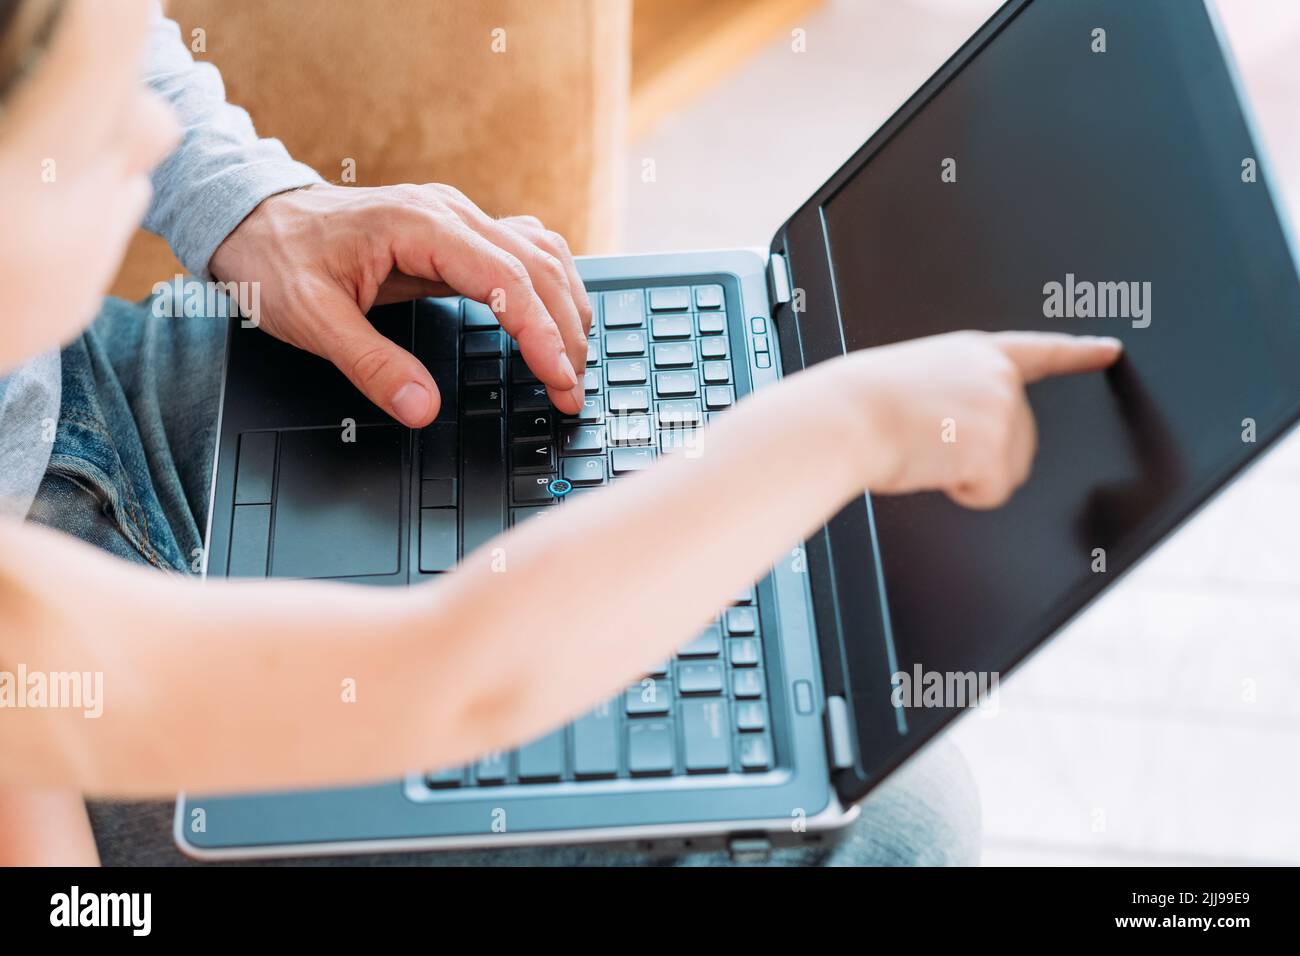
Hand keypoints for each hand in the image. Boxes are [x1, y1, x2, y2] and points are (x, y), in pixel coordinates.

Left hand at [209, 183, 592, 424]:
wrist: (254, 218)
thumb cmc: (278, 259)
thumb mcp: (310, 320)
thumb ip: (370, 365)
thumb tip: (422, 408)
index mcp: (418, 225)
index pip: (506, 277)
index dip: (540, 332)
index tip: (558, 377)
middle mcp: (448, 212)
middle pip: (537, 266)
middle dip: (565, 331)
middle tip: (572, 391)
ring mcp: (456, 218)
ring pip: (541, 254)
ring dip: (566, 307)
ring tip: (573, 363)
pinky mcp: (455, 232)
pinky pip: (524, 250)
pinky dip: (549, 286)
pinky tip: (556, 318)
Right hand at [842, 331, 1121, 507]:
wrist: (846, 419)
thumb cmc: (859, 403)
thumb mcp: (915, 378)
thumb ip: (955, 392)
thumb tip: (962, 434)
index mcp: (975, 353)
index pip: (1038, 351)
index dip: (1078, 352)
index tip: (1107, 349)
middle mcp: (998, 378)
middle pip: (1020, 440)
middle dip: (982, 455)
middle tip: (931, 443)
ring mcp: (1003, 413)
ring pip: (1007, 471)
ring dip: (968, 474)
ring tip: (924, 451)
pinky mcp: (997, 449)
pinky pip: (990, 492)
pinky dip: (961, 492)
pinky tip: (931, 467)